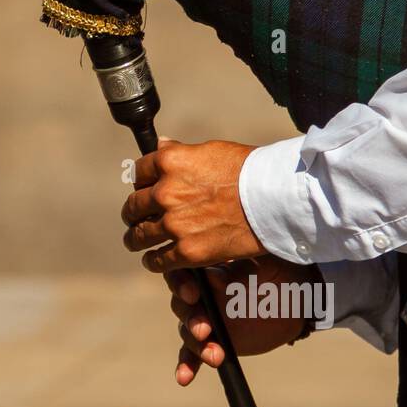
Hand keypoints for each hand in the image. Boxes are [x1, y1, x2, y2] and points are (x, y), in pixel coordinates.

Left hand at [122, 138, 265, 272]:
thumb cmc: (249, 171)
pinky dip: (153, 261)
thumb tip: (160, 145)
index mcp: (169, 163)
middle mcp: (165, 193)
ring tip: (136, 242)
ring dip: (135, 239)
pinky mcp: (187, 251)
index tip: (143, 191)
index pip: (138, 173)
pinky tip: (154, 260)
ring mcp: (174, 224)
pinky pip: (158, 260)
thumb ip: (180, 153)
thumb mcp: (211, 151)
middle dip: (134, 213)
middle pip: (134, 206)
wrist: (272, 199)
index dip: (140, 184)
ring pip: (139, 236)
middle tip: (136, 219)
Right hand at [166, 256, 308, 385]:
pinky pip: (194, 355)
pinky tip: (184, 379)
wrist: (297, 300)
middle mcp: (200, 294)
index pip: (182, 273)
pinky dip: (188, 366)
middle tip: (204, 330)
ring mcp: (205, 319)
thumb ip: (237, 273)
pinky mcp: (212, 342)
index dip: (180, 283)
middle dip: (191, 319)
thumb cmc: (280, 273)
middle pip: (182, 305)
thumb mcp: (263, 269)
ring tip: (215, 356)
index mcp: (207, 268)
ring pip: (188, 332)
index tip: (193, 294)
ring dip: (197, 345)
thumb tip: (210, 275)